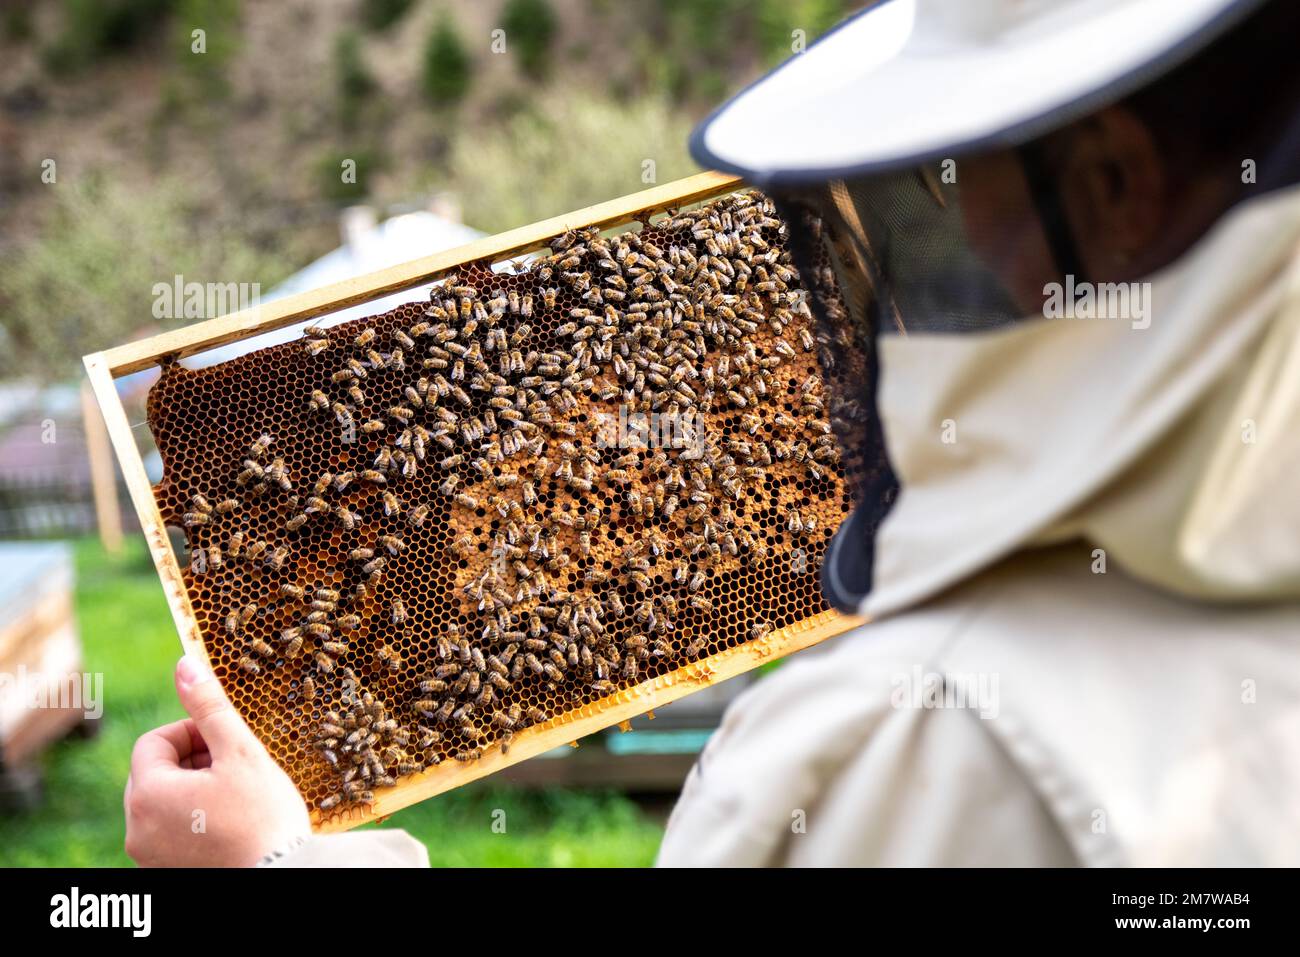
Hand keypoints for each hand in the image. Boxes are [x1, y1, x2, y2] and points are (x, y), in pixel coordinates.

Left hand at [124, 654, 310, 866]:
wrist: (283, 876)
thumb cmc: (264, 816)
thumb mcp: (240, 753)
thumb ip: (209, 708)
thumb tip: (184, 665)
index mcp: (147, 794)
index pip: (153, 742)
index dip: (191, 733)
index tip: (225, 740)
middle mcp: (136, 828)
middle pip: (156, 773)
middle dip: (193, 762)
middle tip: (234, 767)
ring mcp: (148, 856)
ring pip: (164, 803)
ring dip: (195, 789)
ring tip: (236, 795)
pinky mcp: (165, 872)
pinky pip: (171, 832)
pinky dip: (195, 819)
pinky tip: (231, 822)